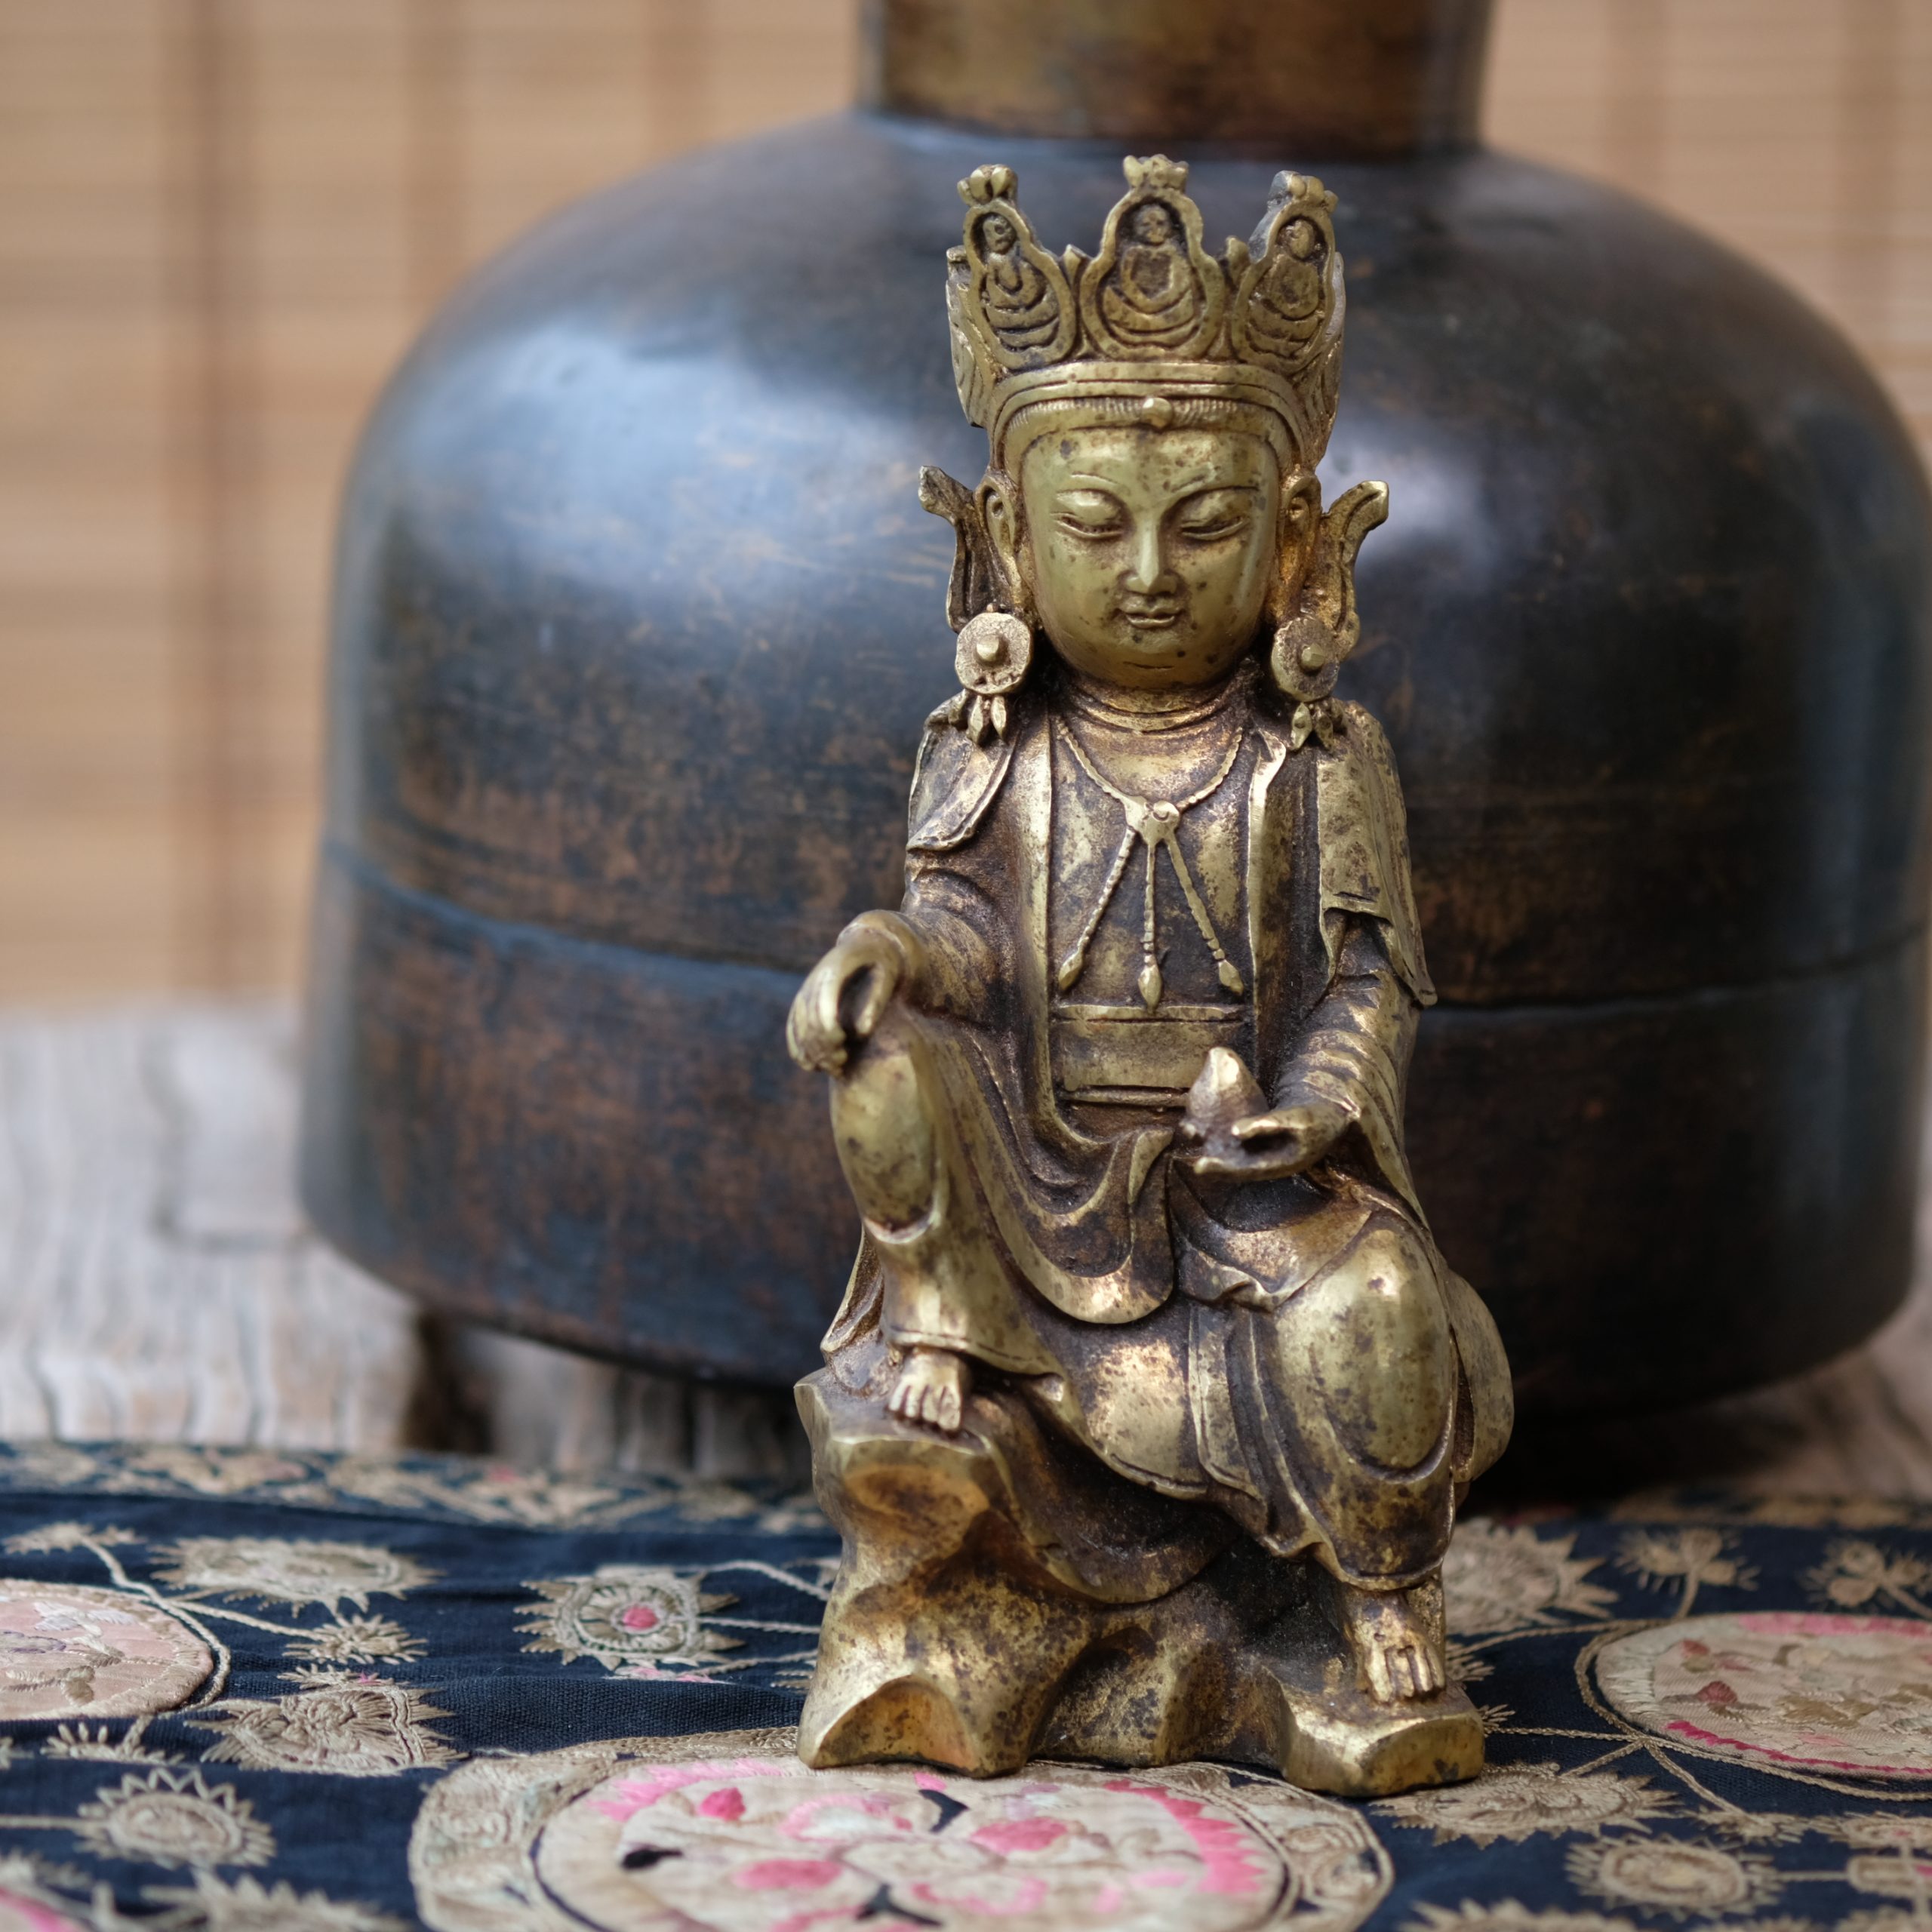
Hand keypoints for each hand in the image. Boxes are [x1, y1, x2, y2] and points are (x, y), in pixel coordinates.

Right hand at [785, 925, 905, 1074]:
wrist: (869, 946)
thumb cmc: (883, 964)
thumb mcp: (888, 976)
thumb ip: (876, 1002)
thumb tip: (862, 1032)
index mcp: (834, 970)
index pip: (822, 1002)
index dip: (827, 1027)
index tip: (842, 1044)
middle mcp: (815, 980)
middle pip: (808, 1018)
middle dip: (821, 1045)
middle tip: (841, 1063)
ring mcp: (807, 991)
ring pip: (798, 1026)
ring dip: (811, 1050)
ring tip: (834, 1067)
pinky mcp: (804, 1002)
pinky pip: (793, 1027)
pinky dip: (798, 1047)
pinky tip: (811, 1065)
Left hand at [1187, 1098, 1349, 1180]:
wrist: (1331, 1115)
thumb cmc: (1318, 1117)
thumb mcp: (1297, 1119)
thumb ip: (1268, 1125)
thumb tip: (1234, 1131)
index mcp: (1280, 1165)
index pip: (1246, 1171)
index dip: (1222, 1170)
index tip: (1199, 1166)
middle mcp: (1268, 1163)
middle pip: (1235, 1167)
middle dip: (1213, 1165)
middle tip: (1189, 1160)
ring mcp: (1264, 1153)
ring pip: (1233, 1155)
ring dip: (1212, 1149)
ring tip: (1189, 1135)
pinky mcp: (1261, 1141)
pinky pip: (1237, 1142)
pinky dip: (1220, 1137)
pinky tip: (1203, 1124)